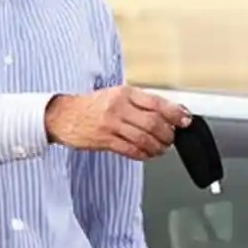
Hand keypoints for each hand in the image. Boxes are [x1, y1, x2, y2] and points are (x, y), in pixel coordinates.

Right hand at [45, 86, 190, 159]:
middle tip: (172, 138)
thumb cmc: (91, 106)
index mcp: (124, 93)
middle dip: (169, 134)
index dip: (175, 114)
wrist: (62, 116)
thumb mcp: (117, 95)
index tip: (185, 120)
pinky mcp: (105, 141)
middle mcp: (119, 107)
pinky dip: (144, 155)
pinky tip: (149, 154)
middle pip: (154, 123)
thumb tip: (170, 113)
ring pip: (145, 139)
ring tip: (162, 148)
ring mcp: (111, 125)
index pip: (157, 103)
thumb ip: (140, 103)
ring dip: (159, 147)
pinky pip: (131, 150)